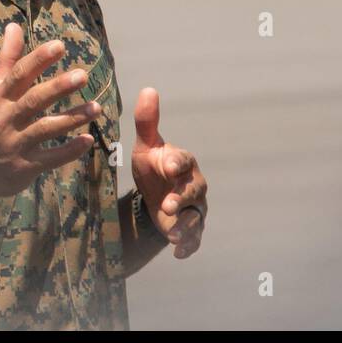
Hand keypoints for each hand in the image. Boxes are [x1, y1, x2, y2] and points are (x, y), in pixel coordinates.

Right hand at [0, 22, 96, 199]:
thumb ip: (8, 59)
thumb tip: (14, 25)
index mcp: (0, 98)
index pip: (19, 75)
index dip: (38, 59)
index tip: (59, 45)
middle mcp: (7, 119)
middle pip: (34, 100)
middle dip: (58, 87)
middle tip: (83, 75)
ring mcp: (16, 144)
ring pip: (45, 129)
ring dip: (71, 118)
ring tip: (96, 108)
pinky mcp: (25, 167)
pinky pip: (50, 158)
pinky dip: (69, 150)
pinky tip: (89, 140)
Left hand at [130, 87, 207, 258]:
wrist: (154, 196)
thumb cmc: (153, 167)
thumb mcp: (146, 147)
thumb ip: (147, 122)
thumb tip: (148, 89)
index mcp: (182, 162)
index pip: (183, 160)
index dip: (176, 162)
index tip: (168, 165)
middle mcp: (193, 185)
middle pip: (192, 191)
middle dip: (180, 199)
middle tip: (166, 205)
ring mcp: (194, 209)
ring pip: (195, 218)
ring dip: (185, 227)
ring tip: (173, 236)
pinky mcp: (190, 230)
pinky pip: (195, 240)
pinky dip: (188, 247)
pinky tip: (178, 253)